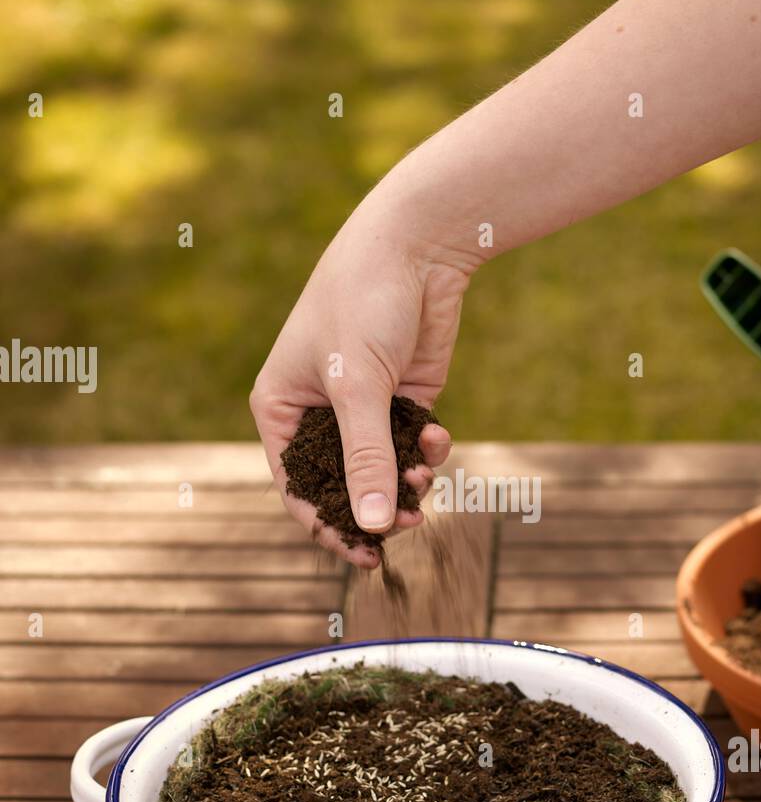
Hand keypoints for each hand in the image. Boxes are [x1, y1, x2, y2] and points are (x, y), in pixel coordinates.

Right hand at [250, 197, 469, 567]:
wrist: (417, 246)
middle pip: (343, 485)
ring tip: (425, 479)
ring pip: (383, 469)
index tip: (363, 555)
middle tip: (409, 526)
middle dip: (375, 507)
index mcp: (282, 409)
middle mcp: (319, 413)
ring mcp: (364, 407)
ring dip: (406, 481)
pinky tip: (437, 438)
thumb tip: (373, 526)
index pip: (296, 488)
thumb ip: (366, 459)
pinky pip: (412, 444)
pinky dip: (426, 449)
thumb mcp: (358, 387)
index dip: (327, 526)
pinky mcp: (404, 397)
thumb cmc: (363, 304)